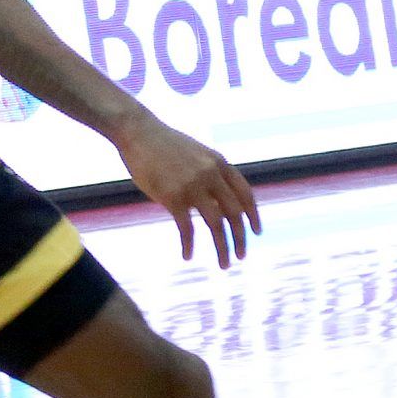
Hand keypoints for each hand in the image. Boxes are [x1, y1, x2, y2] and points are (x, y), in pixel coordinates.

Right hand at [113, 112, 260, 266]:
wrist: (140, 133)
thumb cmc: (165, 145)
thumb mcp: (197, 154)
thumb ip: (210, 174)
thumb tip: (216, 198)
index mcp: (220, 163)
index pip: (245, 193)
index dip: (253, 215)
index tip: (256, 232)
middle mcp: (212, 174)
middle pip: (235, 213)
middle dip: (241, 238)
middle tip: (241, 256)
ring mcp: (194, 185)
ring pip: (217, 224)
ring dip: (222, 247)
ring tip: (224, 264)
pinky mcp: (173, 196)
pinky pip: (187, 228)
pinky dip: (189, 245)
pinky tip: (188, 256)